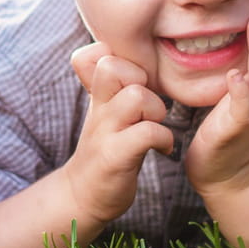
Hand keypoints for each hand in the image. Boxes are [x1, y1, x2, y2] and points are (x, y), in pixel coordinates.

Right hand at [62, 42, 173, 223]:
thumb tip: (125, 52)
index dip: (119, 56)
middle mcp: (99, 109)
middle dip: (139, 79)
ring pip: (135, 96)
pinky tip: (163, 149)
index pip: (94, 53)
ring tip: (155, 125)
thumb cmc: (104, 149)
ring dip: (155, 109)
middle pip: (111, 65)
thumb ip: (113, 84)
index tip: (134, 80)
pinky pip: (148, 133)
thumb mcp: (104, 111)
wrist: (84, 195)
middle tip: (147, 104)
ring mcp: (105, 132)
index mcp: (99, 96)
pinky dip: (164, 139)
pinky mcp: (115, 156)